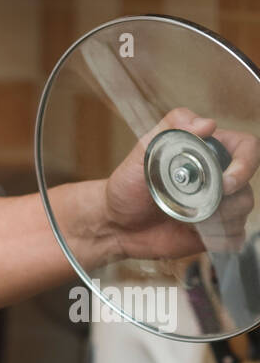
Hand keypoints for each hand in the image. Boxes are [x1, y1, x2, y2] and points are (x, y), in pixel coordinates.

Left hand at [104, 107, 258, 262]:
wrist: (116, 224)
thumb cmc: (127, 185)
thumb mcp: (142, 152)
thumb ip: (172, 131)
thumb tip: (208, 124)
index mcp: (206, 151)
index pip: (246, 147)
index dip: (246, 162)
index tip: (226, 180)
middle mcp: (218, 177)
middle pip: (247, 182)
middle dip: (232, 196)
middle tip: (207, 204)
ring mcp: (219, 205)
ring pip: (243, 209)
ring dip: (220, 217)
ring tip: (188, 217)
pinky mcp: (215, 232)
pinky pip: (234, 237)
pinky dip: (220, 238)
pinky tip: (194, 233)